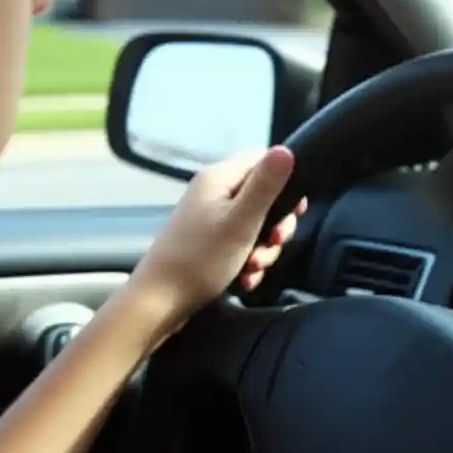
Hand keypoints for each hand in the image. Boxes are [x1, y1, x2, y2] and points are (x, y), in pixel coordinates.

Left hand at [130, 146, 305, 315]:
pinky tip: (244, 280)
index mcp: (218, 178)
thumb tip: (286, 149)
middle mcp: (212, 192)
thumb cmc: (200, 260)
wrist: (158, 303)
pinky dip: (246, 261)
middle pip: (262, 195)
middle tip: (273, 245)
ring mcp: (208, 218)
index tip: (294, 210)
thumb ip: (265, 186)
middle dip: (275, 225)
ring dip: (262, 249)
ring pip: (254, 224)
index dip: (284, 180)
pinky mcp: (206, 242)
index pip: (262, 158)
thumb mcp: (241, 222)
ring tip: (253, 269)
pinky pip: (239, 244)